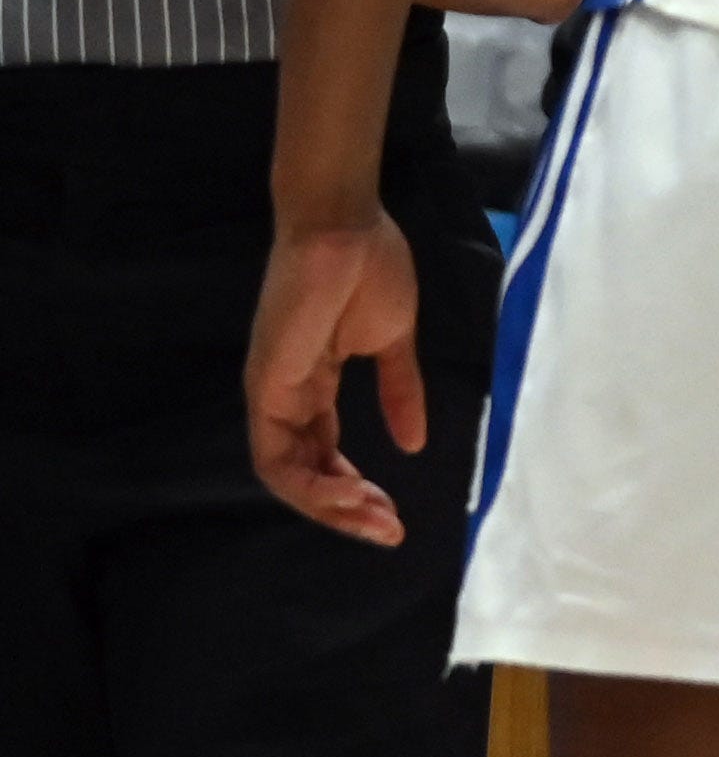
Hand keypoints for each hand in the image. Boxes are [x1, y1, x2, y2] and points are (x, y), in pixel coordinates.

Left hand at [246, 216, 426, 543]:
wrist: (346, 226)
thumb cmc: (372, 268)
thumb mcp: (393, 341)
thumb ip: (399, 391)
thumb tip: (414, 441)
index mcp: (312, 388)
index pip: (323, 454)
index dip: (355, 489)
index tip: (397, 514)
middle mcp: (286, 400)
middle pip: (304, 475)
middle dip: (346, 510)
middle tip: (389, 530)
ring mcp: (272, 395)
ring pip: (288, 476)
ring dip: (330, 506)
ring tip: (376, 519)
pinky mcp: (267, 387)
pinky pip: (276, 455)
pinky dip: (310, 483)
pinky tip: (351, 492)